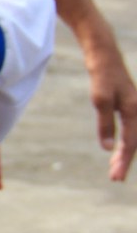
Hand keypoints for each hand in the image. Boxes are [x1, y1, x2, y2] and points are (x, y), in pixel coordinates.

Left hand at [79, 27, 136, 181]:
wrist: (104, 54)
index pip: (130, 143)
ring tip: (114, 169)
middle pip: (134, 142)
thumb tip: (108, 148)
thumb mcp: (100, 100)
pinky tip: (116, 150)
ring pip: (133, 136)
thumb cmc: (101, 75)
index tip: (116, 177)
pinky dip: (124, 142)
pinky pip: (130, 129)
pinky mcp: (127, 106)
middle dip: (125, 161)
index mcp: (134, 110)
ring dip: (124, 154)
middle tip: (115, 179)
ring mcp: (134, 108)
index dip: (123, 161)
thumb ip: (105, 124)